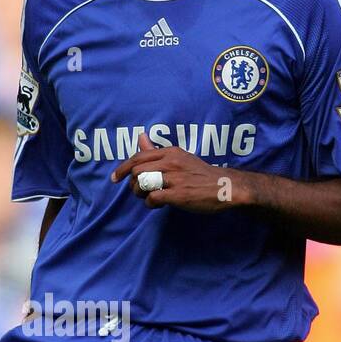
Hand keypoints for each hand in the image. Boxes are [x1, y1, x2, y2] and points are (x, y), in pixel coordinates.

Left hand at [111, 132, 251, 212]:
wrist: (225, 187)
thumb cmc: (200, 174)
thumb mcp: (180, 157)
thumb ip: (157, 150)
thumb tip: (140, 137)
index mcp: (170, 152)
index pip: (138, 156)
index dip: (123, 168)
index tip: (115, 178)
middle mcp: (171, 162)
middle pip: (137, 171)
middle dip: (132, 184)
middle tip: (139, 192)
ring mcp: (174, 178)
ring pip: (142, 184)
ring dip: (140, 194)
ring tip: (149, 198)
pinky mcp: (178, 194)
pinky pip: (153, 198)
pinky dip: (150, 203)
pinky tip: (158, 205)